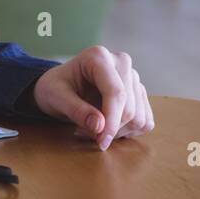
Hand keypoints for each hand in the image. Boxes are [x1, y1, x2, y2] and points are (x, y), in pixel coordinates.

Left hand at [27, 46, 154, 149]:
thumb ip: (76, 110)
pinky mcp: (139, 93)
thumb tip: (100, 127)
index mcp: (99, 57)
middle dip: (108, 128)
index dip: (111, 120)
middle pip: (129, 108)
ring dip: (116, 132)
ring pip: (139, 118)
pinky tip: (106, 127)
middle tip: (82, 131)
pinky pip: (144, 122)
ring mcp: (134, 78)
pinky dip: (126, 131)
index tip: (102, 141)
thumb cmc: (54, 87)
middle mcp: (122, 63)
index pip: (116, 92)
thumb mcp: (55, 97)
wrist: (59, 86)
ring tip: (90, 127)